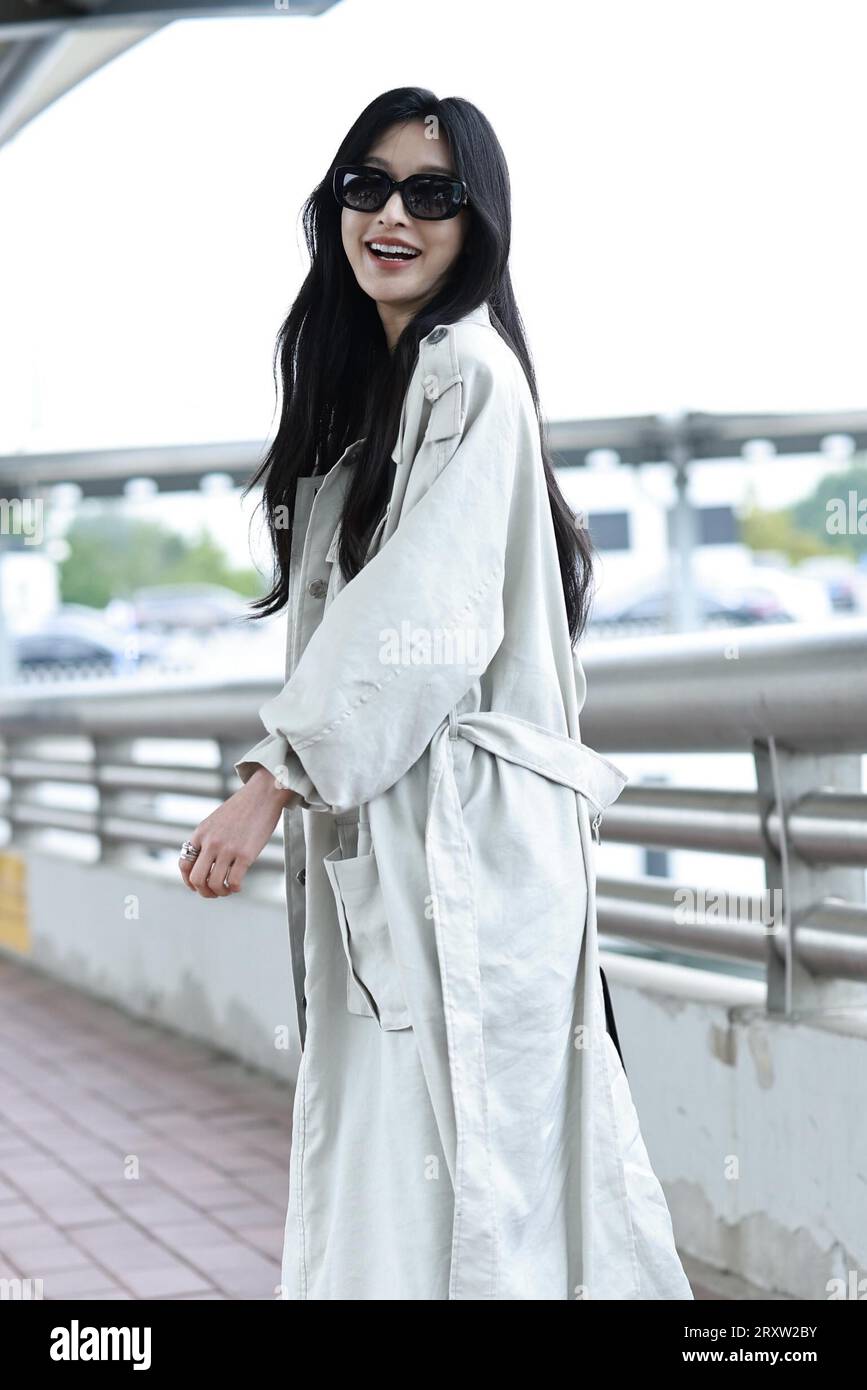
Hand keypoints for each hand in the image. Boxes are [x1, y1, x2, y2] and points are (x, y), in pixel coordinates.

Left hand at [179, 766, 300, 897]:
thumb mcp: (215, 821)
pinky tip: (238, 885)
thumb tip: (204, 863)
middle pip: (196, 879)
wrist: (263, 794)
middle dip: (203, 891)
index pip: (184, 865)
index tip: (198, 886)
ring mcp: (228, 849)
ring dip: (221, 893)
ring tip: (228, 890)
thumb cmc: (242, 808)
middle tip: (213, 893)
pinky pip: (234, 882)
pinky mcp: (246, 854)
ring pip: (215, 884)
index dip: (188, 881)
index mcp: (201, 833)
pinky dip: (235, 889)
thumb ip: (207, 839)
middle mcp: (211, 842)